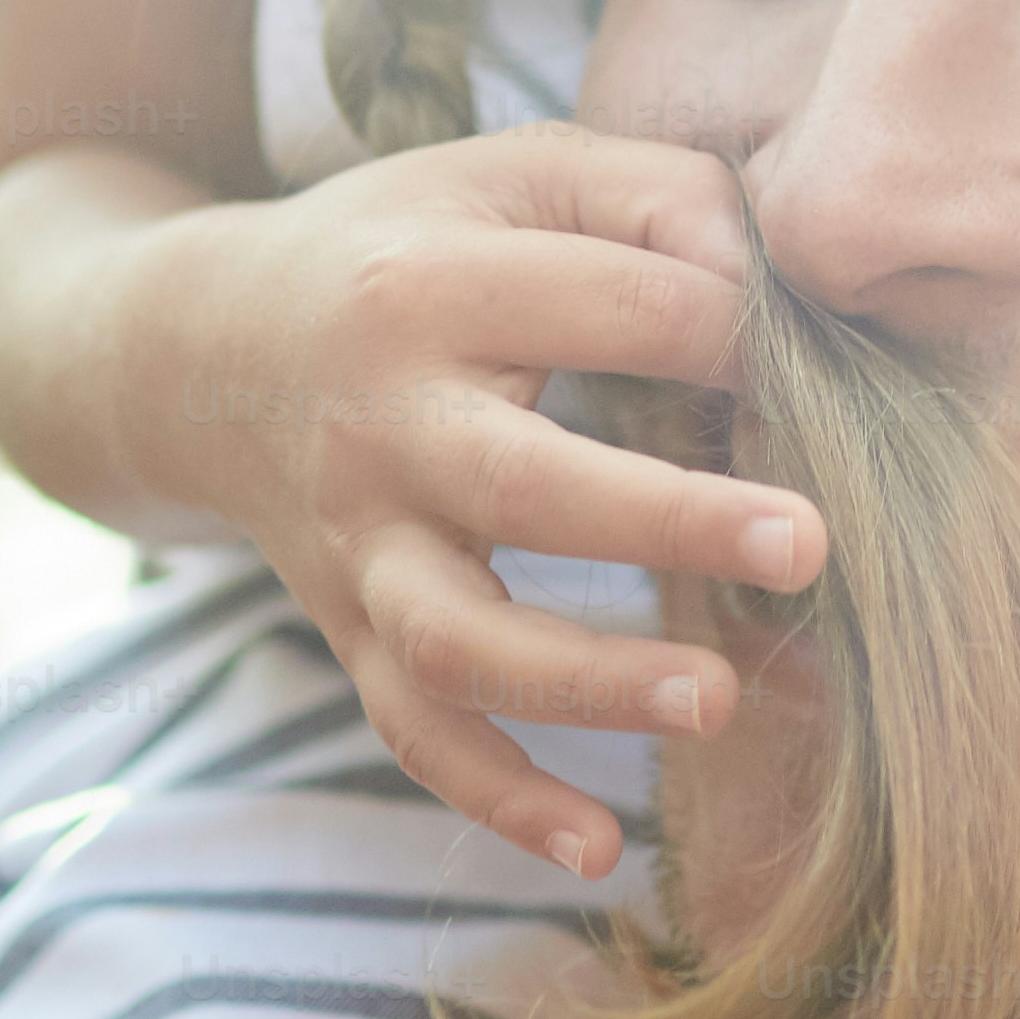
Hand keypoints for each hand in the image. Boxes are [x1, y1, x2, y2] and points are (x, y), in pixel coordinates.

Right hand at [114, 126, 827, 876]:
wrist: (201, 346)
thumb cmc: (411, 247)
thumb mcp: (512, 172)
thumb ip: (652, 192)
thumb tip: (765, 277)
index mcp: (434, 287)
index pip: (604, 306)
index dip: (725, 330)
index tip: (819, 362)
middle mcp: (383, 425)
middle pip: (524, 485)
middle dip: (667, 521)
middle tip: (808, 543)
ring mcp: (358, 545)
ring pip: (459, 638)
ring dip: (587, 684)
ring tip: (718, 701)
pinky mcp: (350, 630)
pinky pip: (414, 733)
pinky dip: (498, 798)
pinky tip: (601, 845)